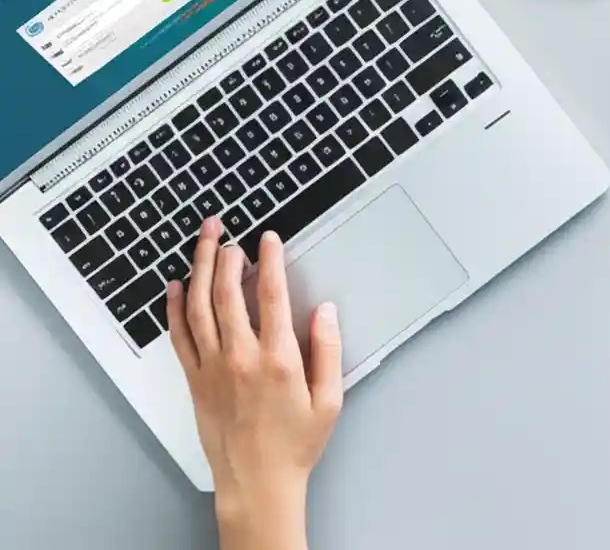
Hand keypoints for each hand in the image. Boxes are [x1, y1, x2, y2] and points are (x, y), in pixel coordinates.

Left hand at [168, 217, 342, 549]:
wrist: (256, 483)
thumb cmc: (295, 445)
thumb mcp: (330, 400)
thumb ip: (328, 351)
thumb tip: (325, 312)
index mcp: (278, 360)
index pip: (270, 296)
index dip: (269, 261)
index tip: (268, 239)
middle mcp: (240, 359)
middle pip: (226, 293)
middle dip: (226, 254)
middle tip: (228, 231)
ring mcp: (212, 368)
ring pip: (198, 307)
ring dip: (199, 269)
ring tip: (204, 242)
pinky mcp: (195, 381)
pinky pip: (179, 336)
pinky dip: (175, 307)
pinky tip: (176, 287)